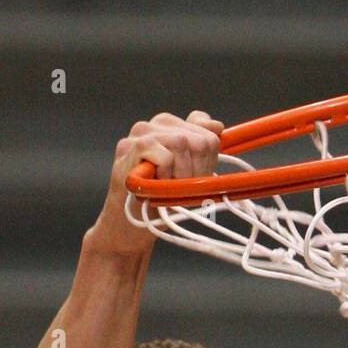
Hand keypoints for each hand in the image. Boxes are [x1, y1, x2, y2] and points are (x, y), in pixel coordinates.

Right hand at [90, 110, 224, 256]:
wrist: (129, 224)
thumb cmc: (159, 198)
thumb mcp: (190, 174)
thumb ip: (202, 148)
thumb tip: (217, 126)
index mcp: (171, 126)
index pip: (207, 130)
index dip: (208, 160)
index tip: (194, 177)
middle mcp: (155, 124)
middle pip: (199, 139)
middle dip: (198, 170)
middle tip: (181, 187)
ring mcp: (141, 133)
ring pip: (181, 143)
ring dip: (182, 175)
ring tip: (167, 187)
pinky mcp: (130, 147)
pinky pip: (166, 157)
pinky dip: (166, 177)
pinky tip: (155, 186)